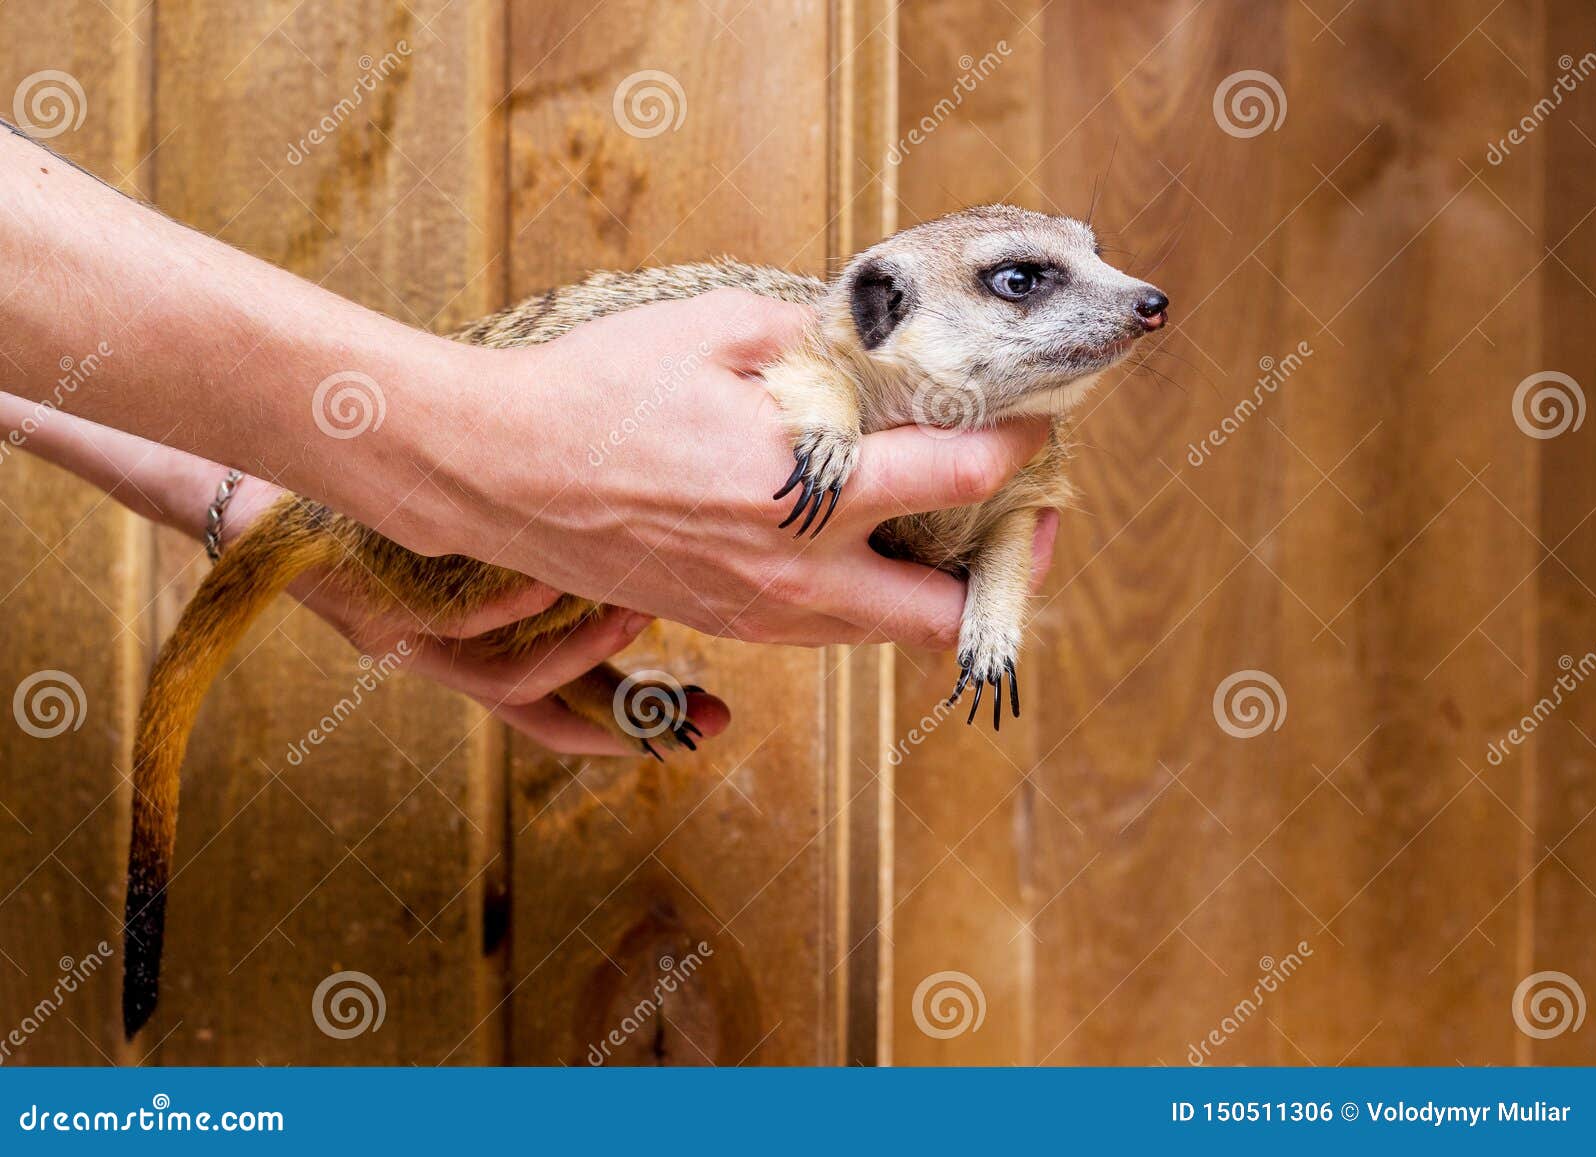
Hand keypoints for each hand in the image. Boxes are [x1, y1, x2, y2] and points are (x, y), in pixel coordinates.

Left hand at [221, 475, 732, 755]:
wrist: (271, 490)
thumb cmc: (391, 499)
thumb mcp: (486, 523)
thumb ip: (551, 540)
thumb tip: (635, 516)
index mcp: (492, 648)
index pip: (584, 702)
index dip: (646, 718)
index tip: (711, 720)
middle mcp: (462, 666)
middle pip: (559, 717)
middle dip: (635, 722)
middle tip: (707, 718)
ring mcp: (423, 653)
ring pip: (516, 682)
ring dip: (581, 653)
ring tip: (634, 612)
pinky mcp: (381, 628)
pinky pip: (461, 633)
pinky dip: (514, 609)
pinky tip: (554, 574)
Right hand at [384, 289, 1058, 648]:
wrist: (499, 472)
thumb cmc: (597, 391)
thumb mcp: (717, 329)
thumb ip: (817, 337)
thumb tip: (881, 338)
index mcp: (806, 487)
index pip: (960, 479)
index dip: (1019, 448)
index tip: (1035, 419)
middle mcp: (798, 570)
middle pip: (950, 615)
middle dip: (1004, 570)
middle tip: (1021, 518)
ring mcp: (763, 612)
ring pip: (893, 634)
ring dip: (939, 587)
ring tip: (952, 527)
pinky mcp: (730, 626)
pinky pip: (832, 630)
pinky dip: (873, 596)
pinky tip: (867, 542)